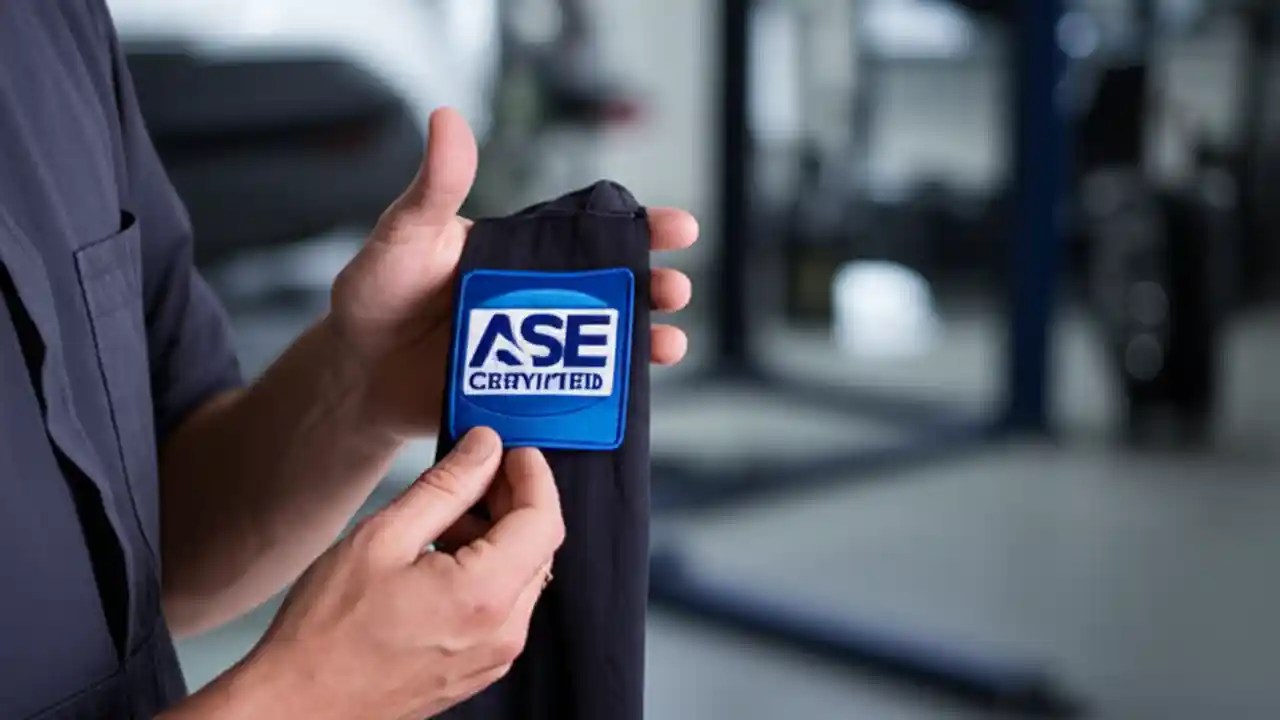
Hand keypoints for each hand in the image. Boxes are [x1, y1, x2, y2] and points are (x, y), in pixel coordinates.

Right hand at [228, 428, 562, 719]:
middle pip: (538, 546)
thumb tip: (484, 448)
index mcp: (485, 596)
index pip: (543, 519)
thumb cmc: (328, 633)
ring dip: (498, 536)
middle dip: (514, 501)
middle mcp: (503, 632)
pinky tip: (443, 557)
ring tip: (444, 519)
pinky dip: (488, 570)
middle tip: (475, 472)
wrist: (300, 705)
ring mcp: (494, 656)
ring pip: (523, 574)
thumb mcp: (383, 537)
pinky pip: (504, 605)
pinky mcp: (480, 667)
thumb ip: (445, 487)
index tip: (513, 449)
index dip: (533, 475)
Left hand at [329, 107, 697, 437]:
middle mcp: (541, 299)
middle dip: (656, 286)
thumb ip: (434, 188)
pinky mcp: (528, 394)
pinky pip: (578, 393)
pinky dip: (609, 394)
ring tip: (669, 342)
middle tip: (675, 288)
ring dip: (647, 340)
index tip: (678, 227)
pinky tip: (628, 395)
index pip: (592, 233)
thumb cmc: (377, 295)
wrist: (359, 373)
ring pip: (608, 343)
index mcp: (523, 252)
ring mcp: (540, 351)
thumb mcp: (404, 235)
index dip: (640, 228)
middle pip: (615, 288)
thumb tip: (448, 118)